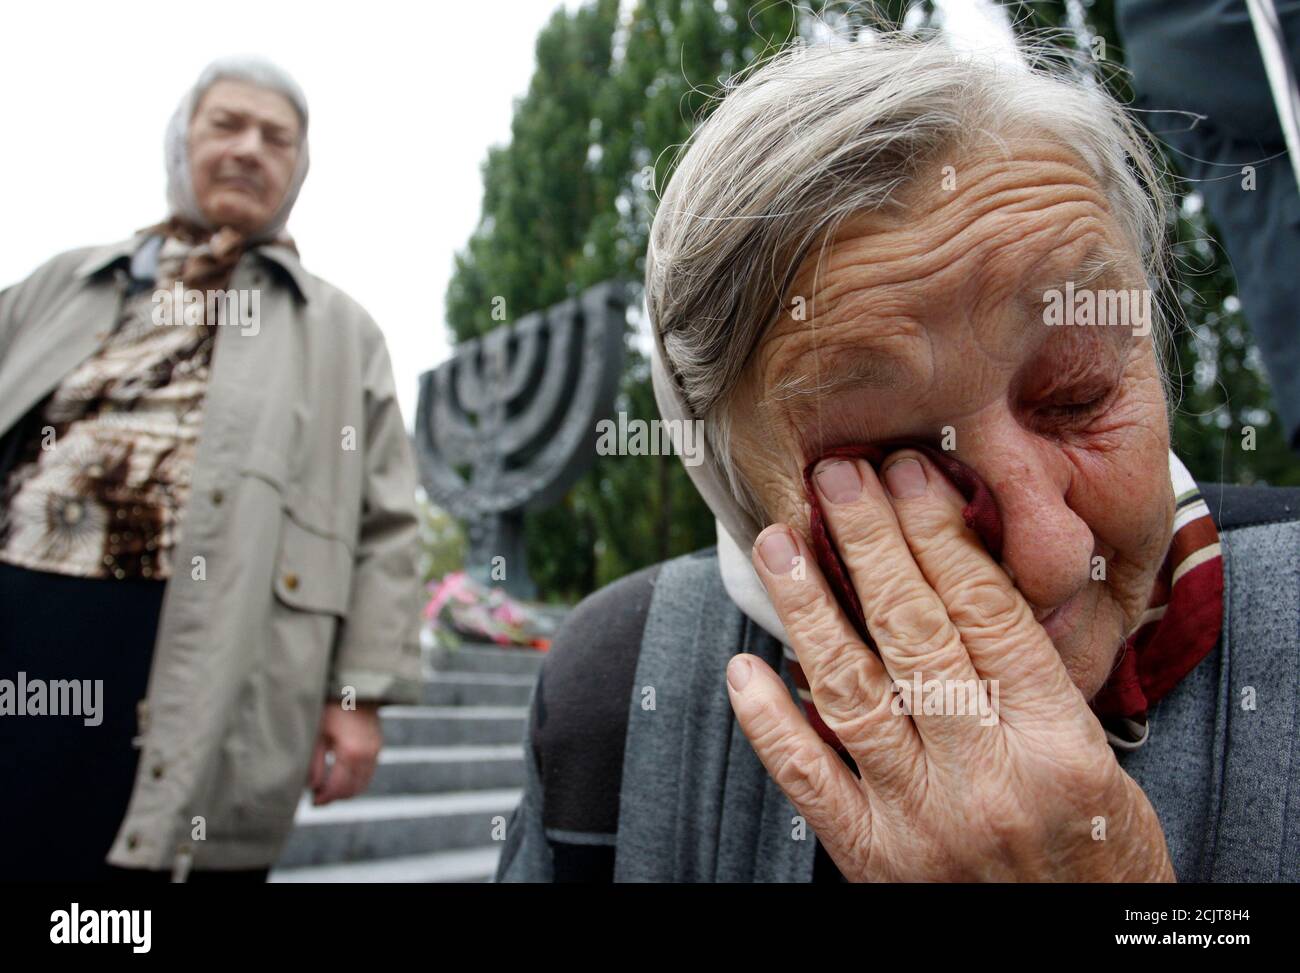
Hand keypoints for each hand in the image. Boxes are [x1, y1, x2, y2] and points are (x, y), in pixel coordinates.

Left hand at [308, 701, 382, 805]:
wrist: (354, 684)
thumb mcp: (316, 734)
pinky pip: (369, 772)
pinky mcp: (378, 745)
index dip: (324, 798)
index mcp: (351, 753)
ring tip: (327, 789)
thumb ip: (313, 764)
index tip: (312, 801)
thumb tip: (312, 788)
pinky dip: (356, 780)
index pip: (339, 788)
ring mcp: (376, 750)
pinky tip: (340, 775)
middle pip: (353, 790)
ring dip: (346, 791)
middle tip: (317, 798)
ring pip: (363, 783)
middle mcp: (368, 754)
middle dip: (335, 798)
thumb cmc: (330, 706)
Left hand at [726, 450, 1173, 881]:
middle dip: (869, 541)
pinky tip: (744, 668)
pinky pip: (808, 779)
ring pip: (850, 689)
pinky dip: (769, 722)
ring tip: (780, 545)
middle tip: (837, 479)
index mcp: (1055, 744)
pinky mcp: (871, 860)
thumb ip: (1033, 683)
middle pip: (914, 631)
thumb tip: (966, 583)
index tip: (909, 477)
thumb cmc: (1097, 862)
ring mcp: (919, 820)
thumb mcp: (1098, 763)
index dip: (939, 532)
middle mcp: (984, 777)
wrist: (1074, 959)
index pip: (986, 611)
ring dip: (809, 608)